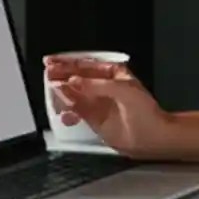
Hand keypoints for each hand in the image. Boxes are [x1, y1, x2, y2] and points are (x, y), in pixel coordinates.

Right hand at [43, 56, 170, 157]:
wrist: (151, 136)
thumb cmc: (146, 111)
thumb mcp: (123, 89)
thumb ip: (96, 85)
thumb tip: (74, 81)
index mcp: (112, 73)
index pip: (86, 64)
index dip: (68, 62)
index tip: (51, 61)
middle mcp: (103, 86)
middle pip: (76, 77)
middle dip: (61, 74)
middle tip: (47, 73)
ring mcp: (98, 102)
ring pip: (73, 93)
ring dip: (62, 91)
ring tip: (52, 89)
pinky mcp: (94, 118)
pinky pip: (75, 110)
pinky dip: (67, 109)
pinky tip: (63, 109)